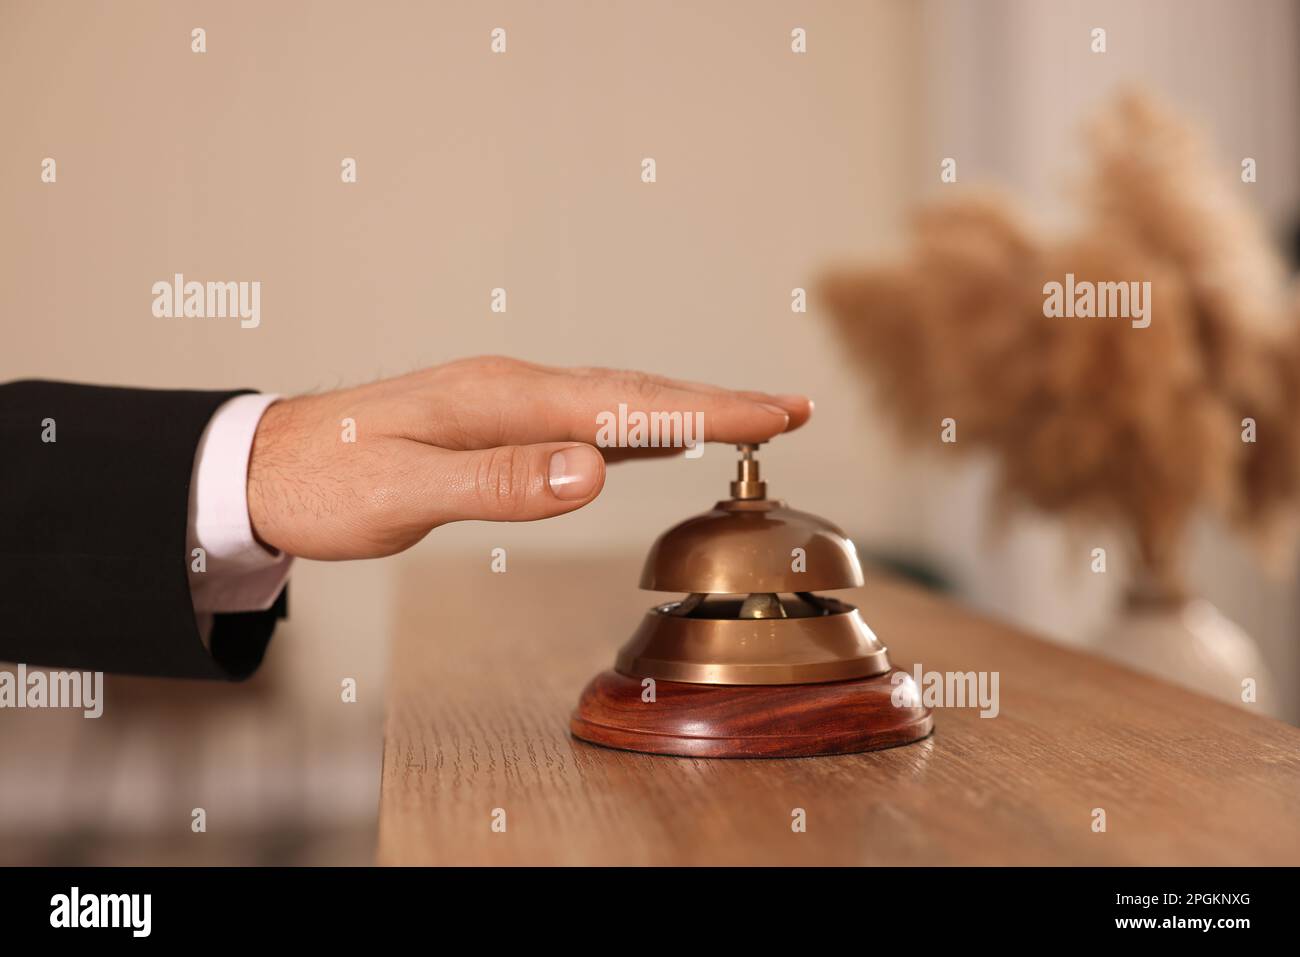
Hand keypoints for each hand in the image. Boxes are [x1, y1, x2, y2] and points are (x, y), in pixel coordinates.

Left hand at [246, 356, 812, 558]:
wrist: (264, 467)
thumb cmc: (328, 484)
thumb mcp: (404, 494)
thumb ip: (500, 482)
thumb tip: (595, 470)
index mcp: (502, 399)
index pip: (626, 404)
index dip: (708, 409)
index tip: (778, 412)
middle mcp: (513, 388)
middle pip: (635, 391)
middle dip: (718, 401)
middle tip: (793, 409)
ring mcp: (506, 401)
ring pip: (616, 400)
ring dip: (686, 407)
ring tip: (748, 416)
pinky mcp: (496, 422)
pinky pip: (585, 418)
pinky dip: (637, 423)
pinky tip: (655, 436)